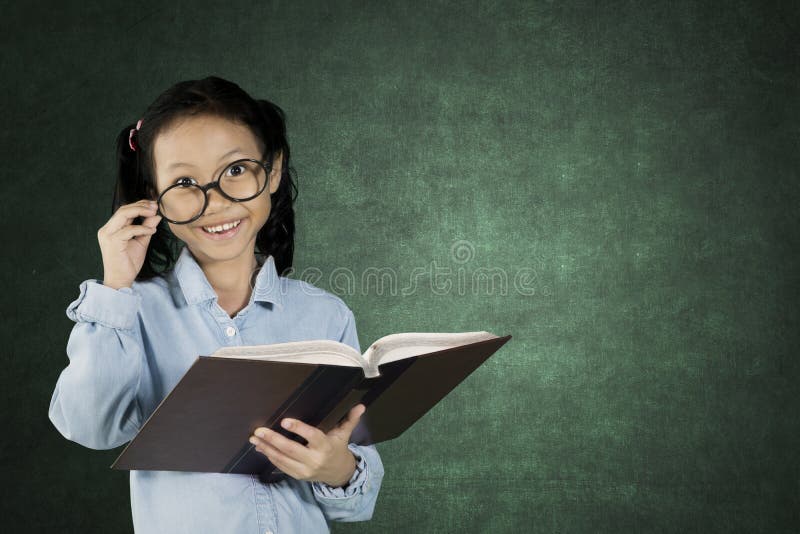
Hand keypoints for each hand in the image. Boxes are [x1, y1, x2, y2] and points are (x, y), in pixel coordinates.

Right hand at [98, 200, 161, 288]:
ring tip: (154, 212)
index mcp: (111, 229)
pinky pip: (129, 230)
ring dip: (140, 211)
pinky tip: (152, 231)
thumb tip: (156, 216)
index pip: (124, 211)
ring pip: (123, 215)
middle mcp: (106, 230)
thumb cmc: (128, 263)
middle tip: (155, 206)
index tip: (153, 204)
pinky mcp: (112, 242)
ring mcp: (108, 235)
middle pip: (123, 209)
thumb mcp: (141, 242)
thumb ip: (146, 228)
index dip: (139, 205)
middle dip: (141, 205)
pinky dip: (142, 228)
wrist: (120, 280)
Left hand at [250, 403, 365, 486]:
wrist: (338, 473)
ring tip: (254, 438)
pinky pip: (281, 466)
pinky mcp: (298, 476)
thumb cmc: (338, 448)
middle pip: (291, 449)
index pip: (311, 436)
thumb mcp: (344, 434)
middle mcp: (314, 459)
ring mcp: (305, 469)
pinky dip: (270, 456)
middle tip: (260, 430)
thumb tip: (361, 405)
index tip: (284, 421)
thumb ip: (350, 419)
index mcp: (326, 446)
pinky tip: (261, 448)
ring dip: (267, 448)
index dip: (298, 429)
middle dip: (273, 439)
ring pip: (282, 459)